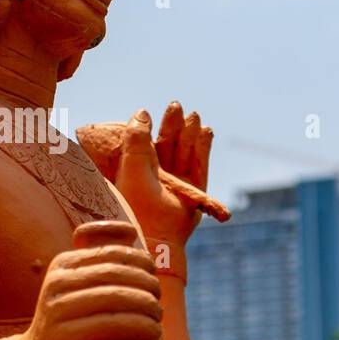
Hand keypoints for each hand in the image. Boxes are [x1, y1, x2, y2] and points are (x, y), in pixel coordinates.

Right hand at [10, 242, 163, 339]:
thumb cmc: (70, 334)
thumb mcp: (81, 299)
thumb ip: (104, 280)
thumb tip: (149, 259)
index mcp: (62, 266)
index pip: (109, 253)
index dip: (139, 261)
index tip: (155, 274)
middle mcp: (57, 281)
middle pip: (113, 272)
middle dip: (144, 282)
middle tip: (160, 296)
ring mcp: (57, 307)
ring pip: (113, 296)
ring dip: (145, 303)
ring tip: (159, 313)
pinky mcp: (62, 334)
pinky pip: (108, 324)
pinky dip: (137, 325)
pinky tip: (154, 331)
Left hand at [114, 103, 213, 247]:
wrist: (156, 234)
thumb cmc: (137, 203)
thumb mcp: (132, 165)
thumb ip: (136, 139)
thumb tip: (142, 112)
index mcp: (138, 172)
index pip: (147, 145)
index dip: (152, 127)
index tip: (154, 110)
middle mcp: (158, 178)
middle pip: (168, 145)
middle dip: (173, 126)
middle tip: (177, 105)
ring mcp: (178, 184)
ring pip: (185, 152)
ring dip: (190, 133)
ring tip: (194, 116)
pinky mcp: (195, 191)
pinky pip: (201, 165)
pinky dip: (204, 148)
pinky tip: (206, 131)